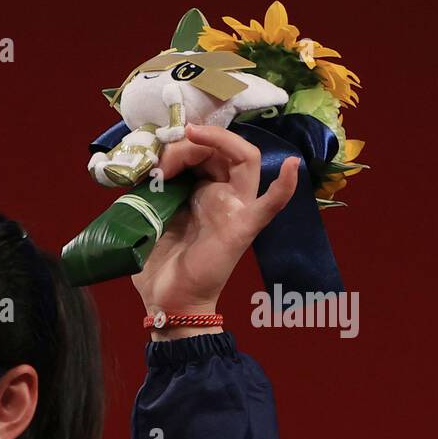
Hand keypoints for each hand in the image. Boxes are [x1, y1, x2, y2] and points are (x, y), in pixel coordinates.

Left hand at [132, 122, 297, 332]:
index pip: (202, 150)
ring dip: (220, 142)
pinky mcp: (241, 230)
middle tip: (163, 160)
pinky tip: (291, 166)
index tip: (153, 158)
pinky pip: (269, 207)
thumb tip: (146, 164)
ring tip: (193, 138)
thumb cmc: (159, 261)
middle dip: (191, 143)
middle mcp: (222, 195)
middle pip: (221, 149)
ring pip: (244, 161)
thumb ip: (150, 189)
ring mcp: (235, 210)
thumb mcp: (148, 214)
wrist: (167, 300)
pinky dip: (284, 186)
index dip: (179, 145)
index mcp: (201, 190)